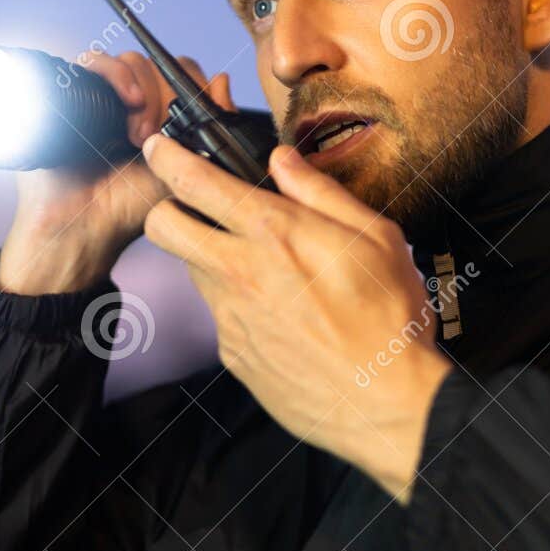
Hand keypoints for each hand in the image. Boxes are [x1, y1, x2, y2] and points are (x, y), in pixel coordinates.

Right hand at [0, 52, 232, 293]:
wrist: (86, 225)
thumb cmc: (132, 205)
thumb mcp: (184, 166)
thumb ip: (209, 127)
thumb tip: (223, 78)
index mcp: (158, 111)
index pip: (181, 71)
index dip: (189, 87)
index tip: (186, 120)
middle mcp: (129, 99)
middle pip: (158, 64)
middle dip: (165, 97)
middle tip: (155, 137)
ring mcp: (100, 94)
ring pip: (132, 60)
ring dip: (143, 92)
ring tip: (136, 136)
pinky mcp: (72, 92)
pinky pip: (93, 59)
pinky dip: (114, 72)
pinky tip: (127, 102)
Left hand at [141, 135, 453, 503]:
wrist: (387, 402)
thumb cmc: (390, 318)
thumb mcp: (375, 236)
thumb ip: (320, 192)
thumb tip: (282, 161)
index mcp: (274, 234)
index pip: (195, 183)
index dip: (167, 158)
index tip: (160, 148)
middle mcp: (240, 273)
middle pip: (162, 227)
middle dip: (167, 209)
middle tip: (194, 210)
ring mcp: (231, 318)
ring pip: (194, 272)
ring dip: (213, 261)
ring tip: (266, 270)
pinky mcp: (233, 355)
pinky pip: (222, 316)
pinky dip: (240, 306)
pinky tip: (283, 316)